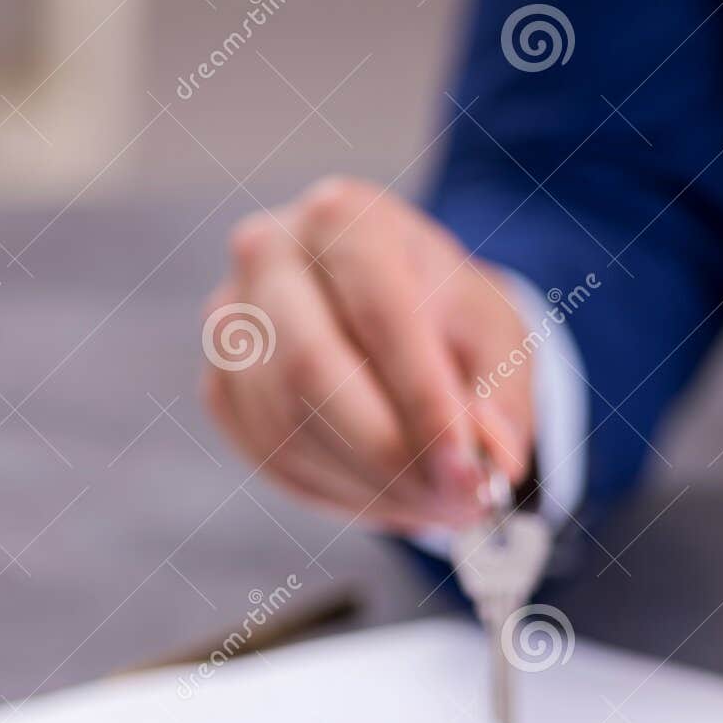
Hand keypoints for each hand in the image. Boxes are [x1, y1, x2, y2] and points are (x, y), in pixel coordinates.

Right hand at [200, 179, 535, 531]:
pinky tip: (389, 492)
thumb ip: (501, 402)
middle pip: (312, 373)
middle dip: (391, 456)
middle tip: (457, 504)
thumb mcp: (498, 344)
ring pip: (289, 428)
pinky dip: (339, 492)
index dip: (424, 402)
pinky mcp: (221, 387)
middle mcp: (269, 256)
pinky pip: (273, 457)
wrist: (391, 315)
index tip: (468, 472)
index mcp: (344, 218)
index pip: (378, 313)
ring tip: (436, 503)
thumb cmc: (446, 321)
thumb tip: (491, 459)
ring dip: (371, 485)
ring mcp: (232, 324)